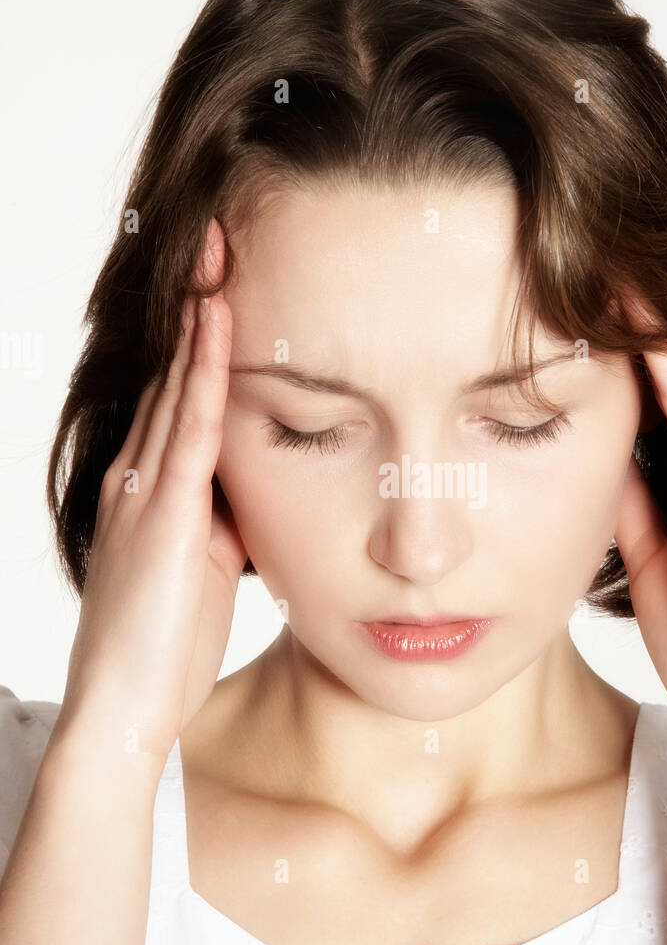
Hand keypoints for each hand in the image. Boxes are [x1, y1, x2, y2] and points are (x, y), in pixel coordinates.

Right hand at [56, 220, 246, 765]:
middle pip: (173, 374)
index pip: (179, 397)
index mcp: (154, 491)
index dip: (200, 338)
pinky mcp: (161, 514)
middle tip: (217, 237)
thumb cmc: (168, 648)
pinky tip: (216, 325)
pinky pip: (188, 428)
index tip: (226, 281)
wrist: (126, 707)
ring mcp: (145, 491)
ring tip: (216, 252)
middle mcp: (141, 477)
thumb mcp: (206, 570)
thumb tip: (261, 495)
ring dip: (198, 318)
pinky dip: (202, 372)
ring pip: (176, 385)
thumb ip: (225, 522)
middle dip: (195, 306)